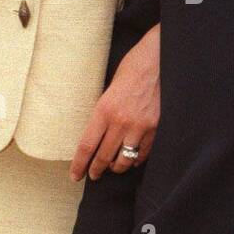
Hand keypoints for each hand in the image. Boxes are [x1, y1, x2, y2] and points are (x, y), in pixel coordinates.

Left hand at [69, 24, 159, 180]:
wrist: (158, 59)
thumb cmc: (132, 68)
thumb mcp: (109, 88)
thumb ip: (104, 112)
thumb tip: (98, 133)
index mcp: (104, 109)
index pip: (87, 145)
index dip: (79, 164)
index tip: (75, 175)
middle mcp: (121, 121)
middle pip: (104, 156)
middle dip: (96, 170)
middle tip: (93, 175)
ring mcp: (140, 126)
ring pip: (124, 159)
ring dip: (116, 167)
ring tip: (112, 167)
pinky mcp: (156, 128)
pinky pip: (143, 153)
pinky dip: (136, 160)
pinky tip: (132, 160)